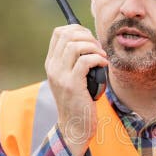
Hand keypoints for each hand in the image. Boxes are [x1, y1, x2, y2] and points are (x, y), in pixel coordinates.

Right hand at [45, 24, 108, 155]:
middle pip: (67, 35)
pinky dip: (98, 59)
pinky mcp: (72, 84)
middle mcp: (53, 67)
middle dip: (87, 36)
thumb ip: (75, 62)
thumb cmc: (79, 101)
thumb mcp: (72, 78)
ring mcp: (61, 75)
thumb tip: (91, 42)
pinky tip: (104, 65)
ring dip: (94, 47)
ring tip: (102, 56)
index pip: (59, 33)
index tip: (90, 39)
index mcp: (51, 63)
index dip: (77, 29)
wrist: (74, 126)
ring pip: (76, 46)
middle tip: (98, 48)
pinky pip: (86, 61)